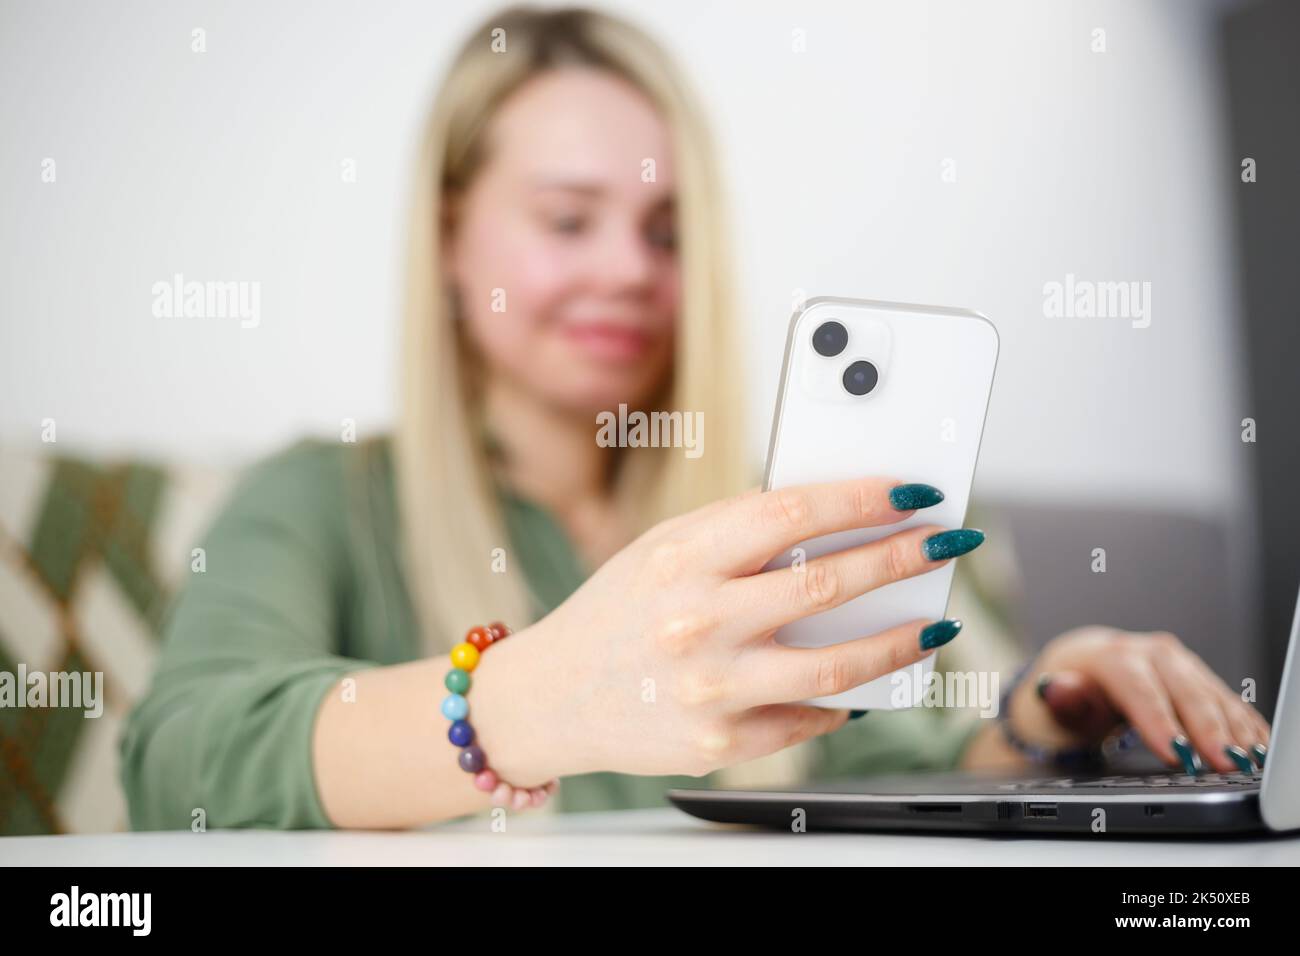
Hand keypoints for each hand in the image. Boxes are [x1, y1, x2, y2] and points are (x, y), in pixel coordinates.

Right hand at [484, 478, 980, 781]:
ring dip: (899, 642)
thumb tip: (834, 518)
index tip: (911, 491)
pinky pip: (807, 718)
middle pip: (827, 584)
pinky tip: (862, 685)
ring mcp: (711, 688)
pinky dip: (843, 700)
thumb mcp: (662, 550)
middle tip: (946, 544)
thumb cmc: (615, 612)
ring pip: (836, 665)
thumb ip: (737, 532)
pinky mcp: (720, 742)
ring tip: (933, 627)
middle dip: (903, 558)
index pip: (792, 513)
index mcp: (683, 558)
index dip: (863, 499)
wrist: (552, 696)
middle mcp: (697, 621)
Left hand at [1004, 626, 1270, 773]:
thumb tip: (1059, 689)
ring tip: (1246, 760)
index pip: (1136, 687)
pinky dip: (1242, 721)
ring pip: (1209, 691)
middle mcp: (1148, 652)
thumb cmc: (1067, 691)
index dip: (1159, 721)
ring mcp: (1175, 661)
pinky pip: (1223, 698)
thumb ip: (1062, 699)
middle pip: (1182, 687)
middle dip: (1207, 727)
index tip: (1177, 754)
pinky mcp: (1194, 675)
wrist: (1080, 666)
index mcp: (1109, 654)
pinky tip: (1256, 744)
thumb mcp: (1051, 701)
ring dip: (1233, 726)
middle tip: (1224, 763)